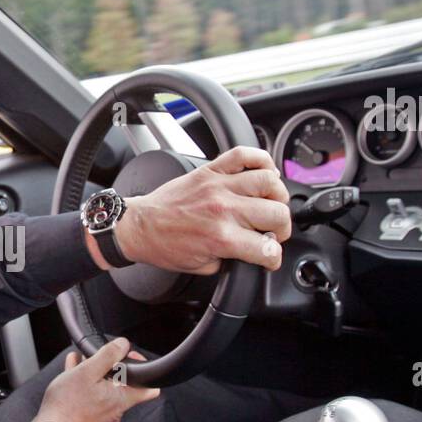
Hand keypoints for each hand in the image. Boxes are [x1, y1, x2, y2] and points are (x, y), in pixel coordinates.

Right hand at [28, 338, 159, 421]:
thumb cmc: (67, 404)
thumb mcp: (87, 371)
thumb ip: (107, 356)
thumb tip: (123, 344)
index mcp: (122, 399)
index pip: (150, 388)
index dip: (142, 369)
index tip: (129, 359)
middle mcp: (116, 410)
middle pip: (124, 385)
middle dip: (112, 367)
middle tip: (100, 357)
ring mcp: (103, 416)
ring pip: (106, 390)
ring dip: (96, 374)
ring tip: (82, 361)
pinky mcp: (90, 419)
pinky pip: (93, 397)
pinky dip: (86, 384)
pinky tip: (72, 372)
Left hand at [99, 146, 291, 273]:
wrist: (139, 227)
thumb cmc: (165, 246)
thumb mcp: (203, 266)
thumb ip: (233, 259)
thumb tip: (253, 251)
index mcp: (221, 238)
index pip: (267, 248)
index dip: (274, 257)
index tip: (270, 256)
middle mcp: (223, 209)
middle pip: (277, 213)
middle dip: (281, 229)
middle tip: (272, 233)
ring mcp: (218, 186)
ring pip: (269, 181)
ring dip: (278, 196)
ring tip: (270, 205)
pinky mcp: (210, 170)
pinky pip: (244, 154)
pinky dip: (261, 159)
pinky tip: (264, 172)